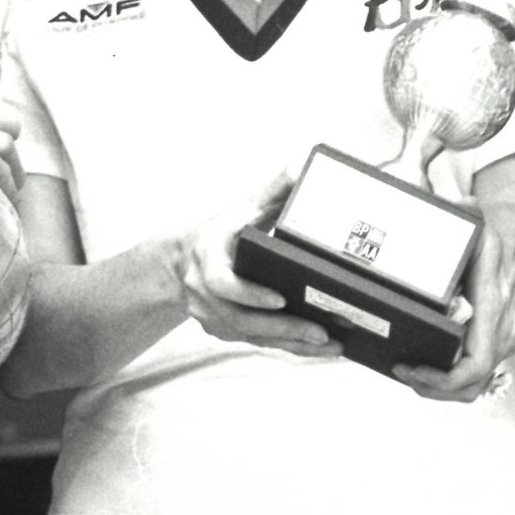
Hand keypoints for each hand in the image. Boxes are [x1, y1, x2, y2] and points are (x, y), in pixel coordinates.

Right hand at [170, 170, 337, 358]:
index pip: (225, 284)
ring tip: (332, 345)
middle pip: (245, 320)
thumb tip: (303, 165)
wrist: (181, 262)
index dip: (251, 294)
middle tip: (323, 331)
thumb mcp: (241, 209)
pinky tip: (320, 349)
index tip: (280, 298)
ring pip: (256, 338)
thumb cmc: (220, 232)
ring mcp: (214, 318)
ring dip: (294, 344)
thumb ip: (273, 191)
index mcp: (209, 261)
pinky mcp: (225, 333)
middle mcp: (206, 295)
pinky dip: (290, 348)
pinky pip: (260, 343)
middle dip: (286, 328)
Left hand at [393, 198, 514, 400]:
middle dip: (434, 387)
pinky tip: (424, 367)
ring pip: (476, 384)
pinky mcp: (498, 340)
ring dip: (440, 388)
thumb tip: (421, 217)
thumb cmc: (495, 225)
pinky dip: (450, 379)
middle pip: (474, 382)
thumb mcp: (472, 218)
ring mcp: (504, 336)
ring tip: (408, 372)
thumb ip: (447, 220)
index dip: (444, 377)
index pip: (478, 360)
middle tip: (401, 369)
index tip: (412, 366)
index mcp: (494, 299)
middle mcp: (504, 326)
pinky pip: (476, 373)